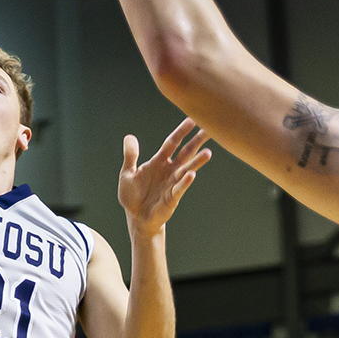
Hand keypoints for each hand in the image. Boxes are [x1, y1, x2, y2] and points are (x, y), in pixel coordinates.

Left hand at [118, 118, 211, 236]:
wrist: (136, 218)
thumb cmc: (133, 195)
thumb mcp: (127, 173)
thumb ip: (130, 156)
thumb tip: (129, 137)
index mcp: (159, 161)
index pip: (172, 143)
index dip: (181, 132)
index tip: (192, 119)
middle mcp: (169, 170)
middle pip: (186, 153)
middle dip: (197, 141)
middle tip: (210, 129)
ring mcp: (172, 183)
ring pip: (186, 169)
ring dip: (197, 161)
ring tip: (208, 152)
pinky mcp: (172, 198)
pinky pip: (179, 188)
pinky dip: (185, 182)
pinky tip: (192, 174)